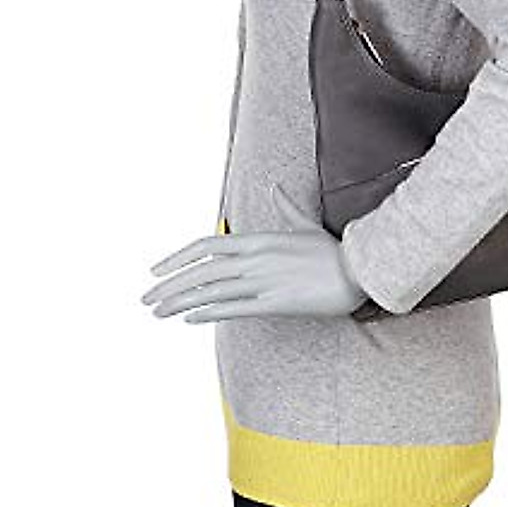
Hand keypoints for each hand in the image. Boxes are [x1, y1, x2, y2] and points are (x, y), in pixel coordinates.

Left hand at [141, 181, 369, 322]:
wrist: (361, 270)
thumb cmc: (334, 251)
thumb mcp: (305, 226)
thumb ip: (286, 208)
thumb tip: (275, 187)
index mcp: (258, 240)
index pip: (206, 246)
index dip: (178, 257)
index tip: (157, 269)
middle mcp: (255, 259)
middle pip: (201, 271)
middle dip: (169, 285)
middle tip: (146, 298)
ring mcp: (264, 282)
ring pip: (211, 291)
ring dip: (181, 302)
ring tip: (158, 313)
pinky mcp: (275, 303)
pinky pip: (234, 309)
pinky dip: (208, 313)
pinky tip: (189, 319)